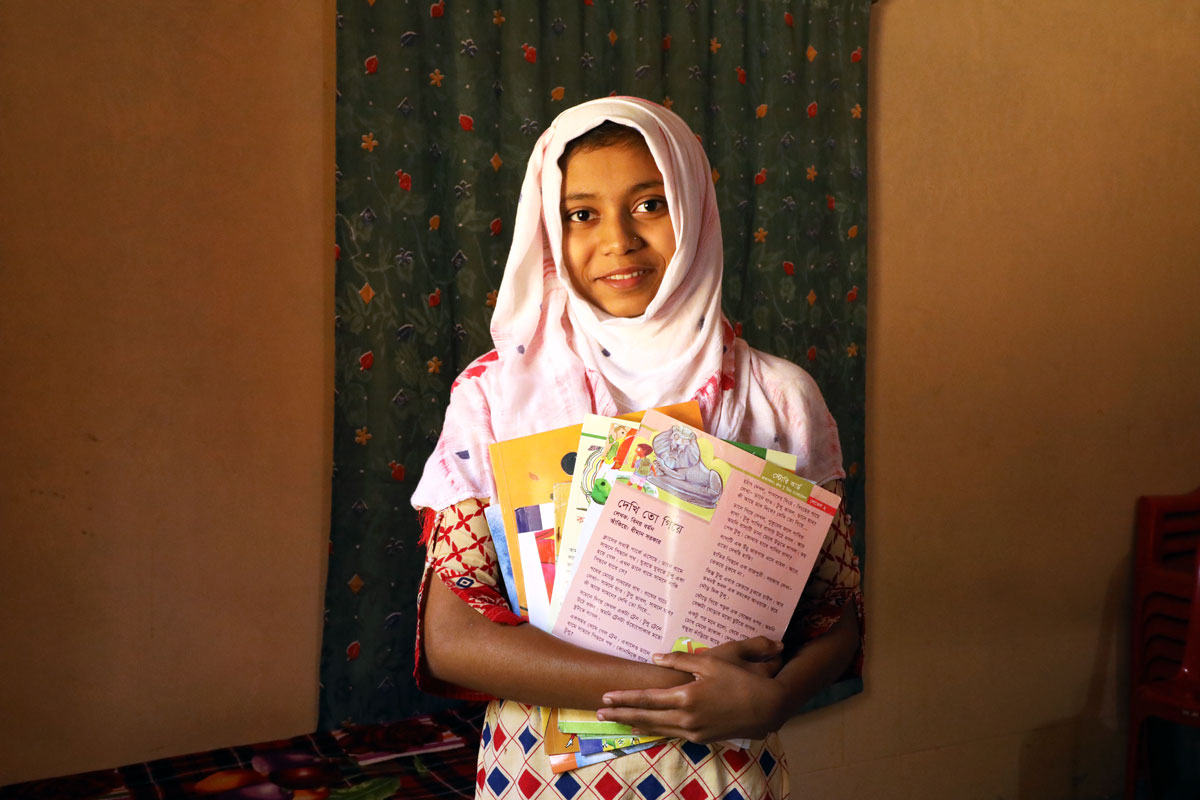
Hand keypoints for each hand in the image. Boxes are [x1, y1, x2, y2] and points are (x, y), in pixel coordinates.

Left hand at [596, 638, 787, 743]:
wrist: (768, 707)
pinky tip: (649, 728)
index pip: (647, 699)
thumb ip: (681, 660)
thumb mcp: (712, 661)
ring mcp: (694, 731)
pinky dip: (657, 730)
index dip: (624, 698)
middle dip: (622, 715)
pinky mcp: (703, 737)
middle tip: (600, 714)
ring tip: (619, 722)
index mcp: (686, 697)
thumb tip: (656, 657)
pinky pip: (673, 733)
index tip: (605, 698)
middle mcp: (686, 718)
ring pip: (658, 729)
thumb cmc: (741, 679)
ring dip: (636, 724)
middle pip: (646, 717)